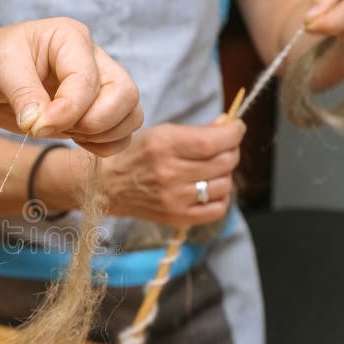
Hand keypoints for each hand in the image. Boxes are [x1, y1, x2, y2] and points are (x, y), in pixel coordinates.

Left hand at [0, 17, 143, 156]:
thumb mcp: (0, 67)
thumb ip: (23, 93)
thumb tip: (39, 122)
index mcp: (72, 38)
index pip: (89, 78)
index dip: (68, 109)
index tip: (37, 126)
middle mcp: (93, 60)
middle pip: (126, 95)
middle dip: (95, 122)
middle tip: (58, 127)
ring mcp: (98, 87)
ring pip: (131, 116)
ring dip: (102, 135)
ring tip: (65, 131)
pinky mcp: (93, 112)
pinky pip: (120, 134)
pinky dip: (103, 146)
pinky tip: (73, 139)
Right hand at [36, 120, 243, 226]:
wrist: (108, 186)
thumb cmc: (136, 156)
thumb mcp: (161, 134)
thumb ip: (196, 132)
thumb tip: (228, 126)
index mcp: (164, 146)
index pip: (215, 141)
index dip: (234, 133)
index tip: (236, 129)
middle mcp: (169, 173)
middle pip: (224, 162)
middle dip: (231, 151)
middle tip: (225, 148)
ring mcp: (174, 198)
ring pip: (224, 185)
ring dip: (224, 175)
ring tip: (212, 170)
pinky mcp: (177, 217)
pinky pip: (218, 209)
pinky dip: (220, 197)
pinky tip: (209, 189)